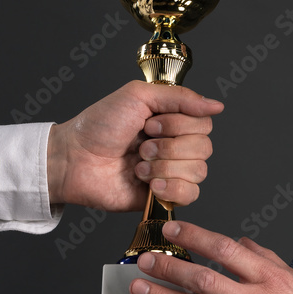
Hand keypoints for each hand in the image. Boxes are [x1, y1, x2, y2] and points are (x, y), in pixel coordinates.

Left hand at [46, 81, 220, 209]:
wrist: (75, 159)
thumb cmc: (99, 126)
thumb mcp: (138, 96)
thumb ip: (181, 98)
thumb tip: (217, 105)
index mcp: (172, 120)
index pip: (204, 124)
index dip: (179, 125)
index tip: (150, 124)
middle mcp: (174, 146)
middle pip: (204, 148)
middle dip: (169, 146)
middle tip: (140, 145)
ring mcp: (170, 172)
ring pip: (199, 171)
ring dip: (164, 166)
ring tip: (138, 165)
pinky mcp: (163, 197)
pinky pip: (190, 195)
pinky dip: (171, 187)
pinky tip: (149, 183)